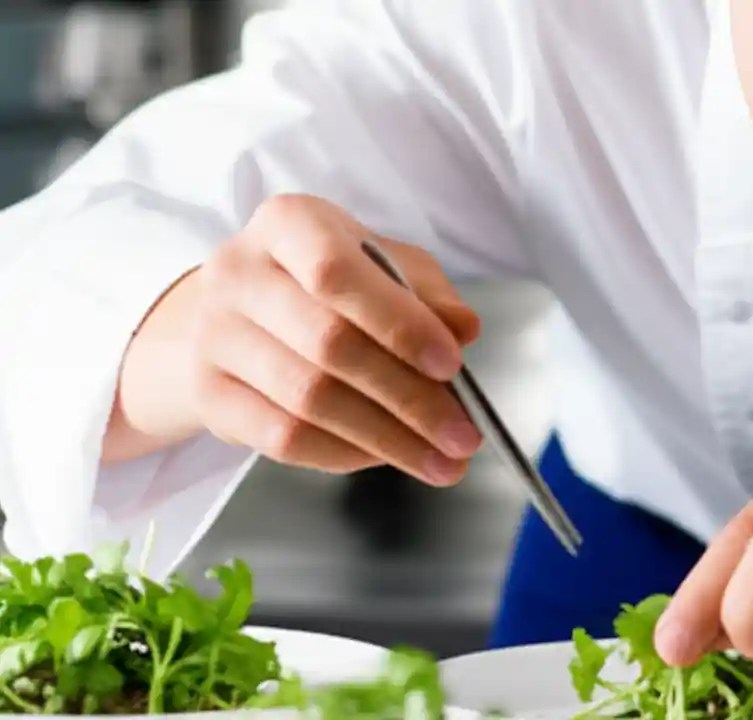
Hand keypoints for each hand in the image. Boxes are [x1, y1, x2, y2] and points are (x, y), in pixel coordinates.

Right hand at [107, 194, 482, 484]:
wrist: (239, 310)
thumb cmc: (329, 283)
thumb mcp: (385, 264)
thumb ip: (428, 293)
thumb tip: (462, 328)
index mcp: (289, 224)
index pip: (338, 273)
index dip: (399, 323)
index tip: (451, 366)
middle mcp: (239, 272)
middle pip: (330, 346)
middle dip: (410, 400)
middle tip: (463, 437)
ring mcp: (213, 335)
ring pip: (309, 400)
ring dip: (387, 439)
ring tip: (442, 462)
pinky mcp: (207, 394)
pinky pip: (282, 438)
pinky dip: (344, 454)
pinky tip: (386, 457)